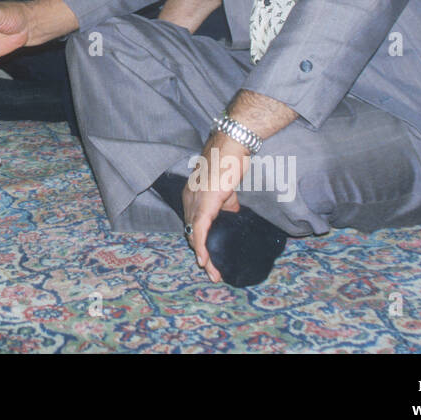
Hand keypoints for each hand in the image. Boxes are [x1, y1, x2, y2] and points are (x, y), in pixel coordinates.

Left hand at [182, 131, 249, 283]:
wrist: (232, 147)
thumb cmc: (229, 163)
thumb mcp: (226, 191)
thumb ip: (226, 207)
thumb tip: (232, 220)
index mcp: (191, 196)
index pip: (194, 225)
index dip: (201, 243)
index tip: (210, 259)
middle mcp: (188, 200)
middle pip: (193, 234)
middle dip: (203, 255)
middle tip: (214, 272)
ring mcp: (194, 202)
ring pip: (196, 235)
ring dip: (205, 257)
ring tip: (214, 272)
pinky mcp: (204, 203)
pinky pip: (200, 230)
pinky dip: (202, 247)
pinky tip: (206, 261)